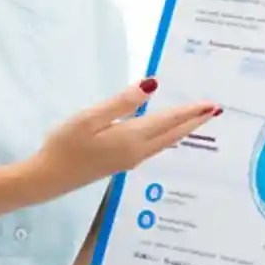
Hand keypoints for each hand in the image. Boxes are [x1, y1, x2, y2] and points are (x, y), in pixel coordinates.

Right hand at [22, 78, 219, 203]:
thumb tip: (152, 85)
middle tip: (215, 110)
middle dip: (195, 122)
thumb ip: (122, 102)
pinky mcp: (122, 162)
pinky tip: (169, 133)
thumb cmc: (65, 144)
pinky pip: (156, 147)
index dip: (191, 112)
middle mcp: (138, 151)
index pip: (169, 121)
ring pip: (166, 143)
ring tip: (199, 119)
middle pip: (174, 135)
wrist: (48, 178)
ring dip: (184, 130)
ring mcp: (131, 160)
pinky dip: (169, 136)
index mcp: (132, 138)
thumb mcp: (90, 118)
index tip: (212, 104)